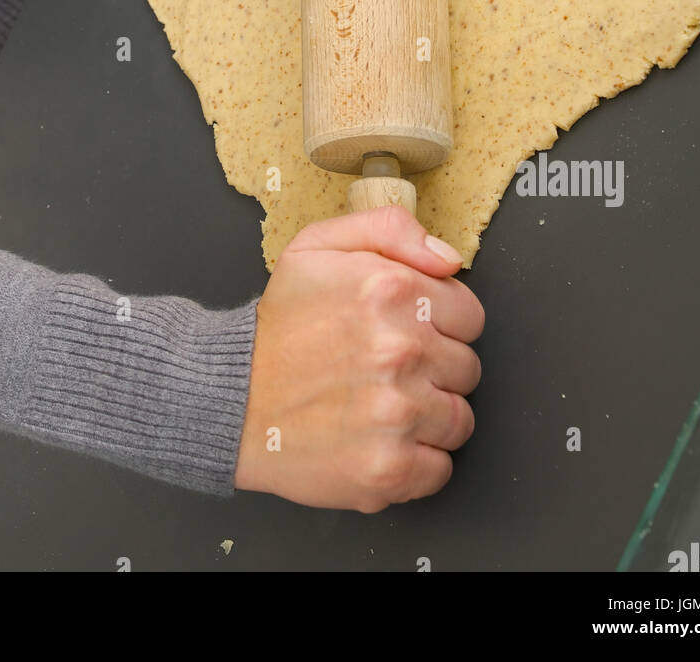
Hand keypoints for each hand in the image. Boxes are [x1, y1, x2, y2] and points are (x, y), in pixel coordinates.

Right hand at [234, 206, 483, 511]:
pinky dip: (415, 463)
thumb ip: (389, 230)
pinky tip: (378, 440)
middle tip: (385, 371)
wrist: (229, 398)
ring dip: (427, 417)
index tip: (411, 334)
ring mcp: (398, 413)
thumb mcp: (318, 247)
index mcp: (391, 290)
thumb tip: (447, 259)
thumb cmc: (277, 326)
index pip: (470, 315)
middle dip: (434, 370)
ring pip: (458, 420)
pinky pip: (440, 470)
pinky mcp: (389, 468)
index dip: (441, 325)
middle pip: (467, 369)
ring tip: (380, 406)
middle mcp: (401, 350)